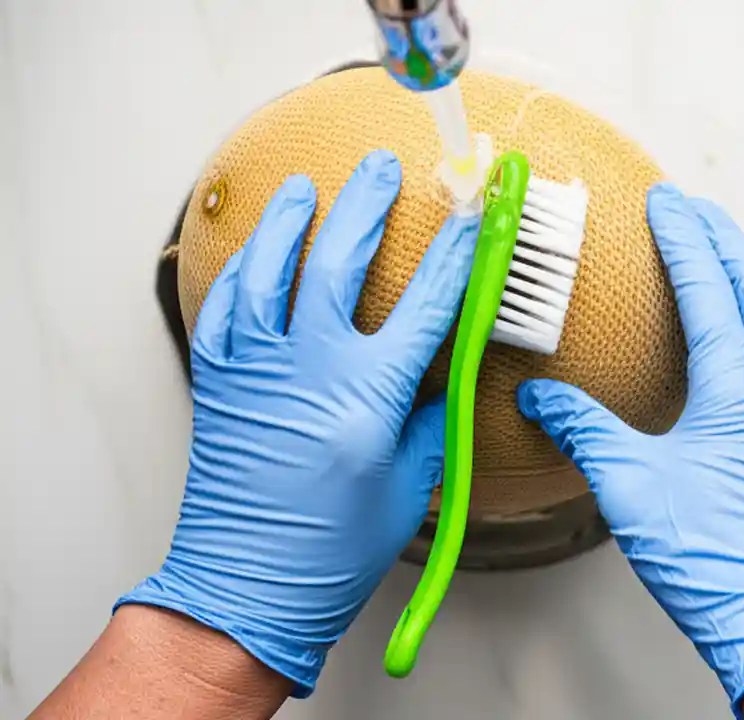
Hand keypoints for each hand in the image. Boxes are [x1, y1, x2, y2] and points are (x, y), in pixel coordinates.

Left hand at [118, 150, 477, 694]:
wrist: (248, 586)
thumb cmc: (334, 550)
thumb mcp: (411, 484)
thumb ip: (432, 417)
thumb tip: (444, 372)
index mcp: (367, 397)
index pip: (426, 304)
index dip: (456, 253)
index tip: (474, 215)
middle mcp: (308, 369)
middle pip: (340, 262)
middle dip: (367, 206)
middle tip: (381, 169)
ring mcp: (257, 370)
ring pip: (271, 271)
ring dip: (291, 222)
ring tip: (307, 187)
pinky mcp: (220, 383)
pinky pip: (226, 309)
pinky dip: (240, 272)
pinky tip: (254, 253)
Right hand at [518, 184, 743, 708]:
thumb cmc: (716, 553)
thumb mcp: (630, 483)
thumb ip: (583, 427)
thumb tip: (542, 396)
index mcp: (741, 374)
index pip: (707, 280)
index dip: (681, 235)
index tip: (663, 200)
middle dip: (721, 237)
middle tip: (691, 210)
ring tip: (726, 253)